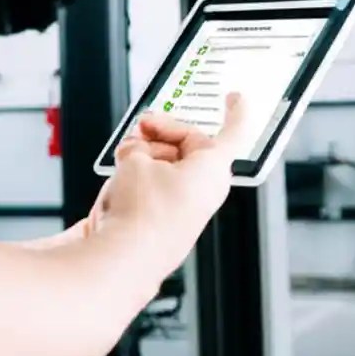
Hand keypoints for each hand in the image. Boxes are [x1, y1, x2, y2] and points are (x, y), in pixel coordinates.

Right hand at [90, 93, 250, 274]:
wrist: (123, 258)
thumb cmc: (143, 215)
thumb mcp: (134, 158)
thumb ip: (137, 145)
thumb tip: (133, 151)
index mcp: (212, 169)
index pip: (232, 132)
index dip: (234, 111)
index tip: (235, 98)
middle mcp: (205, 191)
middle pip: (189, 147)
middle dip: (162, 134)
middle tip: (141, 126)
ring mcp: (186, 210)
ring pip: (169, 168)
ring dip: (145, 157)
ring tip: (123, 158)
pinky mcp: (166, 224)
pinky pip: (156, 189)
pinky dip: (139, 179)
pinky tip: (119, 179)